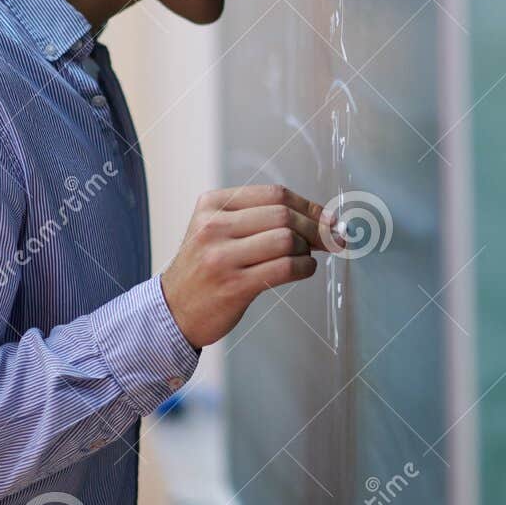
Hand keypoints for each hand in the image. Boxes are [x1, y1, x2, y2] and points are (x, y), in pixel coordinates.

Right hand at [160, 185, 335, 347]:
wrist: (172, 310)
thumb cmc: (205, 268)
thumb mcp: (219, 230)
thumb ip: (260, 217)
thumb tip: (321, 217)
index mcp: (212, 204)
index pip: (274, 194)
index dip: (309, 206)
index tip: (329, 218)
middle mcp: (214, 227)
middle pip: (283, 215)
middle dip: (316, 227)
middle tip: (333, 239)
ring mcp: (222, 257)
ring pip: (286, 240)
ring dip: (308, 249)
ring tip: (306, 257)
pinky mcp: (233, 286)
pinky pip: (284, 268)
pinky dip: (304, 268)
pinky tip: (303, 270)